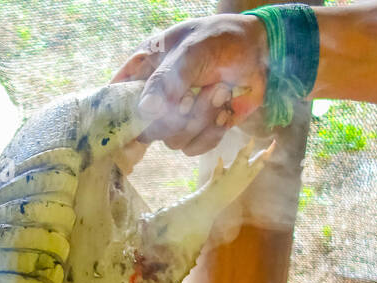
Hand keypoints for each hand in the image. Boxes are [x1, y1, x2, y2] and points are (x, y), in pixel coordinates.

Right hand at [113, 14, 268, 155]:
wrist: (259, 51)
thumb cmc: (221, 40)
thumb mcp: (191, 51)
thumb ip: (167, 79)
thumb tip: (147, 110)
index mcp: (142, 71)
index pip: (118, 102)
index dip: (126, 115)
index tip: (148, 113)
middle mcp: (155, 97)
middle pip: (148, 131)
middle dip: (177, 116)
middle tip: (197, 91)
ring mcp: (175, 117)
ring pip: (173, 141)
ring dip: (201, 119)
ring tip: (220, 91)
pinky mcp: (197, 131)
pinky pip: (194, 148)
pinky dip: (213, 132)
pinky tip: (225, 109)